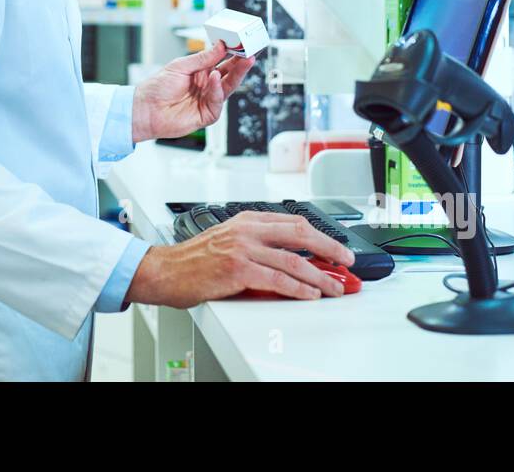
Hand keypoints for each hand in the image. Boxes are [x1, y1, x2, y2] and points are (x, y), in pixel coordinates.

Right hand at [124, 212, 355, 306]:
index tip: (337, 247)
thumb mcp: (228, 240)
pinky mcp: (238, 270)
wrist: (165, 271)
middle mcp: (247, 230)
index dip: (322, 235)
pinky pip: (279, 280)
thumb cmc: (194, 260)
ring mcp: (243, 249)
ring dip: (321, 276)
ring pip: (295, 261)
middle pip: (301, 234)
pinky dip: (300, 288)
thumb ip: (257, 243)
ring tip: (335, 287)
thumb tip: (291, 258)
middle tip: (347, 262)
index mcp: (247, 219)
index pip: (294, 222)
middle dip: (330, 249)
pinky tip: (310, 294)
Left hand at [131, 42, 255, 142]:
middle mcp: (206, 86)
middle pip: (229, 75)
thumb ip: (202, 58)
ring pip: (227, 88)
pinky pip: (217, 102)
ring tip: (243, 62)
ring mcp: (207, 100)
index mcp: (200, 72)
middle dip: (241, 65)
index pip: (222, 62)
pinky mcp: (206, 115)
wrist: (145, 109)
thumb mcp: (180, 66)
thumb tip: (220, 46)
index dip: (233, 54)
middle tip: (251, 53)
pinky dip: (217, 91)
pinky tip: (215, 79)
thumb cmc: (157, 87)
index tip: (243, 44)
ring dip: (236, 75)